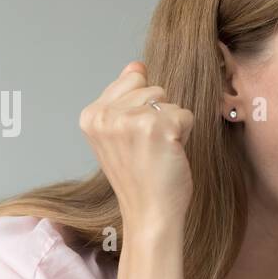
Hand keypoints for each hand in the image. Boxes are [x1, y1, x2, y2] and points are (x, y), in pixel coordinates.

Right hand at [79, 61, 195, 232]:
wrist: (150, 213)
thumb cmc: (139, 177)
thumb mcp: (120, 134)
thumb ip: (125, 97)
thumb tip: (136, 65)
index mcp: (91, 115)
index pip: (131, 79)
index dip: (143, 108)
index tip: (135, 138)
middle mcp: (105, 115)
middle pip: (152, 88)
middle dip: (159, 115)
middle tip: (150, 148)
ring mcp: (129, 120)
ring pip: (168, 101)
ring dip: (172, 125)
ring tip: (159, 151)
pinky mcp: (156, 127)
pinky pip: (185, 115)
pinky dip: (185, 134)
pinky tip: (170, 155)